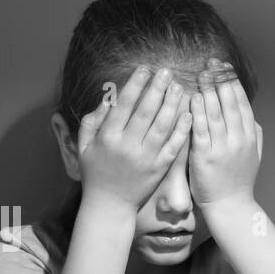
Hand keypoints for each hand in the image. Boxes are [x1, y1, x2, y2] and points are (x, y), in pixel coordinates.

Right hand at [75, 66, 192, 210]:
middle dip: (157, 89)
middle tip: (167, 72)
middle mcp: (127, 146)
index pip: (123, 106)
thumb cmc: (95, 171)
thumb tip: (108, 97)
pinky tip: (189, 114)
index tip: (144, 69)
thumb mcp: (85, 145)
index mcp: (108, 137)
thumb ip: (93, 120)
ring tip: (179, 87)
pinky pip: (173, 146)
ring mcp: (145, 158)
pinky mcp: (159, 169)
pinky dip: (181, 130)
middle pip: (145, 112)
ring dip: (172, 105)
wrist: (110, 204)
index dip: (135, 86)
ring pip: (162, 127)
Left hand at [188, 61, 261, 209]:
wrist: (230, 205)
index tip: (224, 66)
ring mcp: (222, 148)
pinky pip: (201, 129)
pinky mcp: (205, 156)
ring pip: (216, 112)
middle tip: (211, 63)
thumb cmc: (239, 179)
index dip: (233, 82)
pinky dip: (198, 112)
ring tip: (202, 73)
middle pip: (229, 102)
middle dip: (220, 80)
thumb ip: (254, 133)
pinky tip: (194, 97)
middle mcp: (238, 139)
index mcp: (249, 136)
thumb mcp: (255, 155)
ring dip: (209, 90)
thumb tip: (250, 114)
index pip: (241, 102)